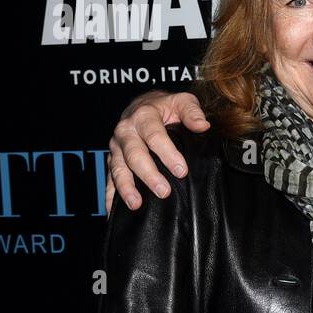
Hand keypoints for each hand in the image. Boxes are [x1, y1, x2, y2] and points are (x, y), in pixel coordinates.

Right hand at [106, 91, 210, 212]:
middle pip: (135, 155)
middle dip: (149, 175)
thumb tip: (203, 125)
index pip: (155, 136)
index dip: (168, 154)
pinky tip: (113, 210)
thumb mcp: (182, 101)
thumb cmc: (165, 106)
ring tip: (136, 204)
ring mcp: (117, 147)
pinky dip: (110, 195)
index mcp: (143, 116)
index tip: (181, 170)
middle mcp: (126, 131)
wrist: (142, 104)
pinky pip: (109, 178)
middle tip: (164, 192)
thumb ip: (192, 111)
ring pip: (118, 168)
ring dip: (126, 187)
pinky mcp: (113, 159)